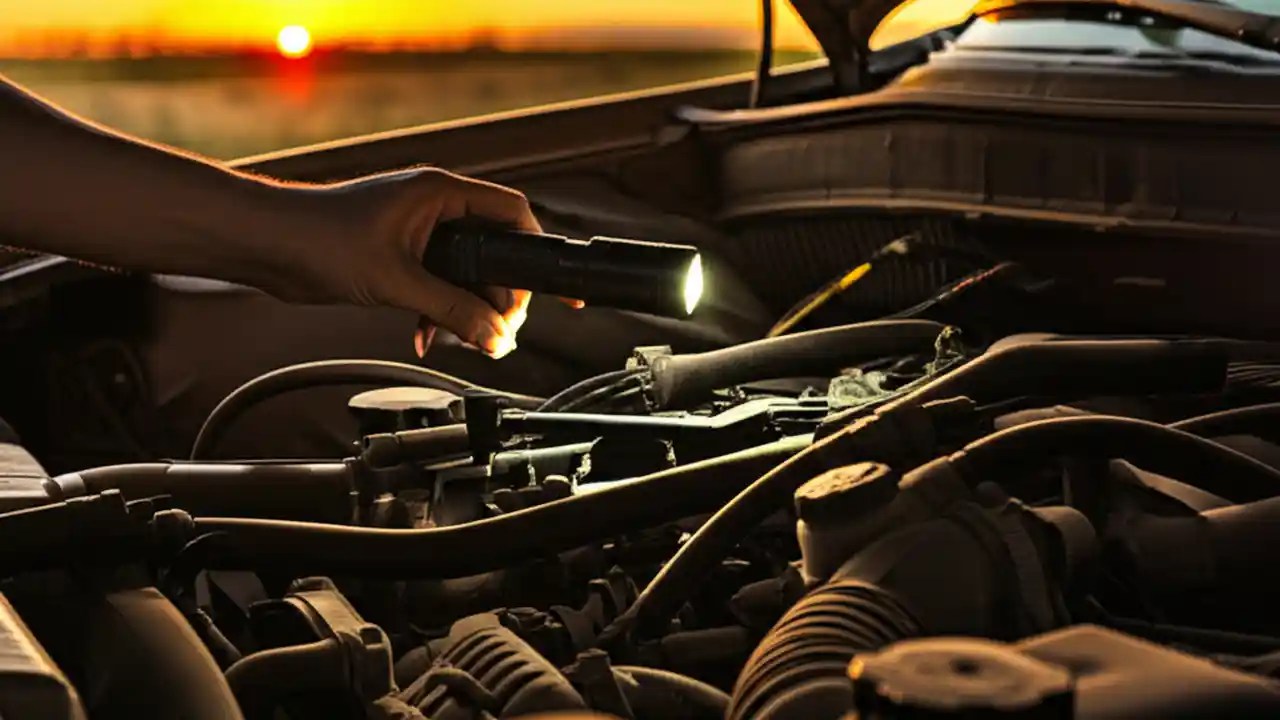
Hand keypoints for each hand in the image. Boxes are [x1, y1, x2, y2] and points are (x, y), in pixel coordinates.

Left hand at [267, 167, 578, 357]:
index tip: (555, 288)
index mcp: (441, 192)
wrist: (266, 245)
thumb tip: (496, 336)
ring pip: (465, 272)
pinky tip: (427, 334)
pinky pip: (438, 283)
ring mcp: (417, 229)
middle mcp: (434, 206)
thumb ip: (453, 309)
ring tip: (465, 340)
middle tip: (500, 332)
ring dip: (467, 308)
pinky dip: (439, 310)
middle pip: (493, 250)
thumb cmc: (319, 240)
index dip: (536, 250)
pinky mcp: (399, 253)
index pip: (512, 212)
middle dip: (498, 296)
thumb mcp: (398, 282)